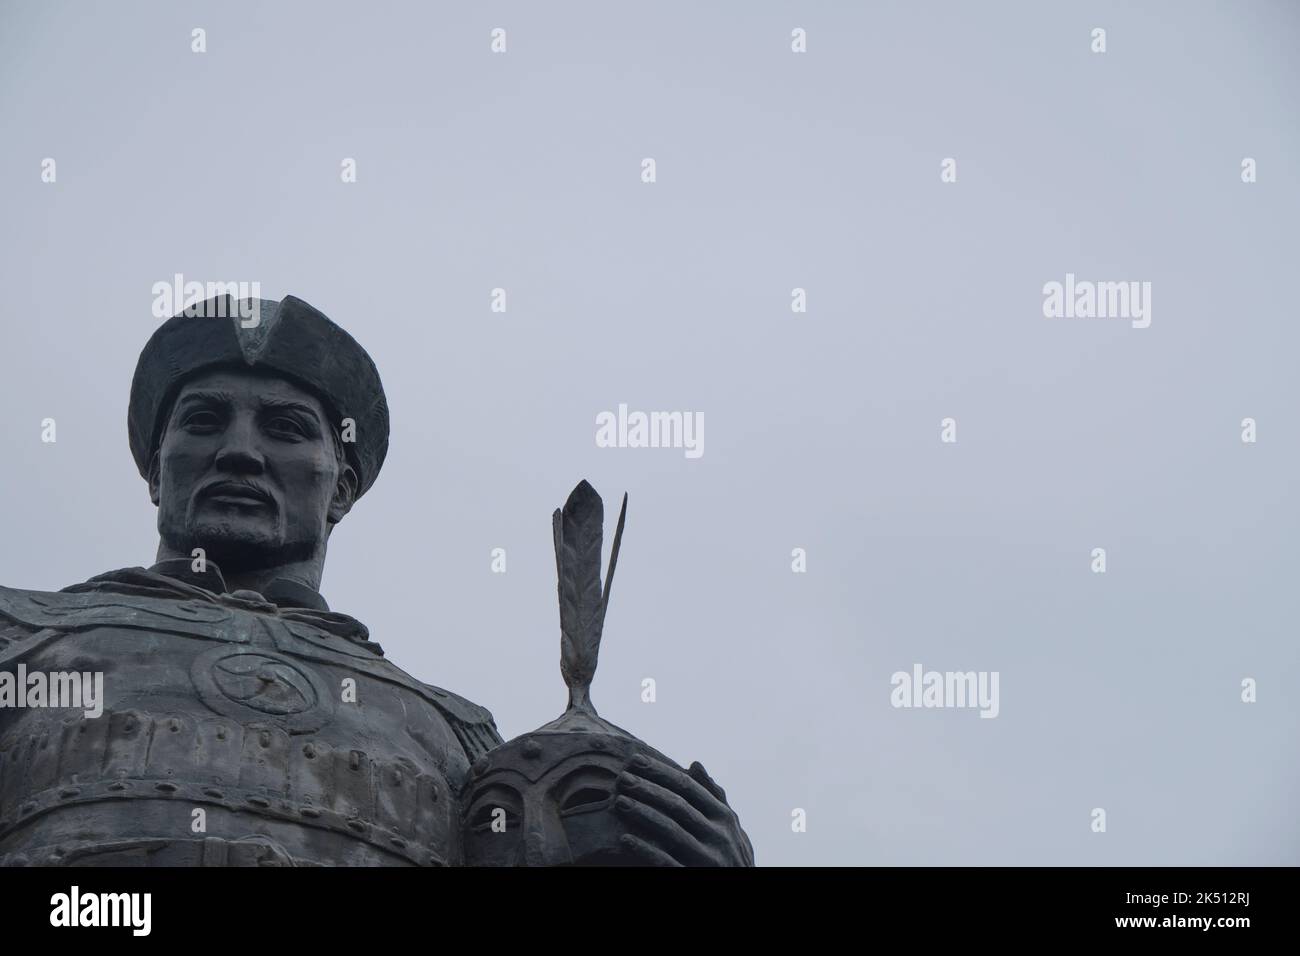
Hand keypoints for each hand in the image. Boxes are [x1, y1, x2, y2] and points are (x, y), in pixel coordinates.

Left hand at [613, 754, 754, 865]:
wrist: (740, 888)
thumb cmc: (728, 854)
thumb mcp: (728, 825)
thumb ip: (713, 796)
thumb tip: (695, 764)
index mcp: (725, 817)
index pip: (689, 787)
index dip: (661, 772)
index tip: (636, 760)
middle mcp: (719, 835)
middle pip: (677, 805)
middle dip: (648, 789)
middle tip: (622, 778)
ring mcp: (708, 858)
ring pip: (671, 831)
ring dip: (643, 814)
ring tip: (620, 802)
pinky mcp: (694, 876)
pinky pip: (666, 862)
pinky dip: (645, 849)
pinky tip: (625, 839)